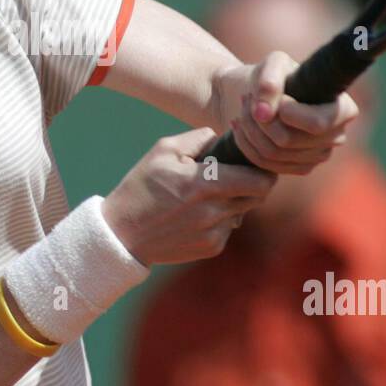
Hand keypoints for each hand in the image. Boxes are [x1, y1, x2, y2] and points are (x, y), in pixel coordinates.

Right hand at [102, 126, 276, 266]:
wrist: (122, 233)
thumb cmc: (142, 186)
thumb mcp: (163, 150)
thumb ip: (200, 138)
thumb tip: (225, 138)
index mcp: (204, 184)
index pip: (258, 180)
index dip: (263, 171)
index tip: (257, 164)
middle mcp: (213, 211)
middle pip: (257, 197)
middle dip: (252, 184)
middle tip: (236, 176)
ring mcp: (214, 233)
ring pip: (242, 212)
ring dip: (233, 202)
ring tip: (205, 197)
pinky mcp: (211, 248)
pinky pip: (229, 228)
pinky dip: (220, 220)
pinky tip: (196, 215)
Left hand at [212, 52, 358, 174]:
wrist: (259, 95)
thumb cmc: (273, 76)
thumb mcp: (272, 65)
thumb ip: (270, 80)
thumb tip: (264, 113)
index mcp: (344, 109)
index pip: (316, 123)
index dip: (286, 112)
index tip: (266, 95)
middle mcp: (337, 136)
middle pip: (288, 140)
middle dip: (259, 119)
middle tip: (246, 99)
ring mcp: (319, 155)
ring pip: (274, 153)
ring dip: (249, 129)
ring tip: (243, 109)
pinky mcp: (300, 168)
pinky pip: (266, 165)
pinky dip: (247, 144)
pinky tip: (241, 126)